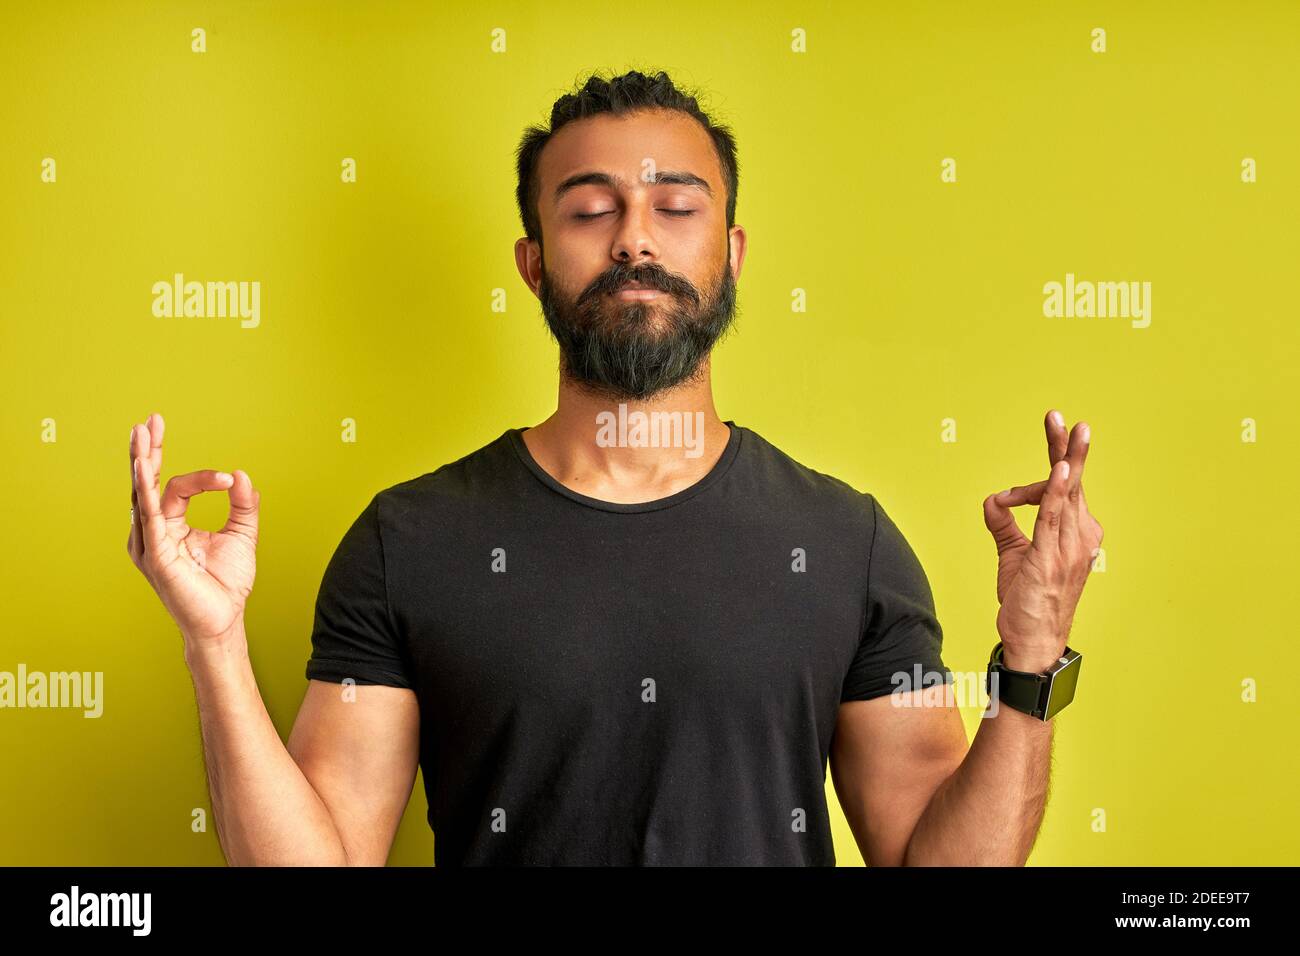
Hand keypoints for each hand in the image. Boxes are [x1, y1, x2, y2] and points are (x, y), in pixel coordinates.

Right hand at [127, 412, 259, 644]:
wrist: (225, 619)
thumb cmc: (226, 583)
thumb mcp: (241, 535)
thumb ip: (243, 505)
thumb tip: (241, 474)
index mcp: (171, 524)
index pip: (176, 486)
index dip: (203, 477)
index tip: (228, 479)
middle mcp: (154, 531)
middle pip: (147, 482)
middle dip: (148, 449)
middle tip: (149, 420)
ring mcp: (150, 543)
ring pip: (142, 494)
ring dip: (141, 462)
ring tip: (140, 434)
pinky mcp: (156, 555)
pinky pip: (149, 516)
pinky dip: (146, 490)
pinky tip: (144, 468)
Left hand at [981, 409, 1103, 671]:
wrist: (1034, 641)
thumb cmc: (1028, 602)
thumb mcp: (1012, 555)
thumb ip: (1004, 525)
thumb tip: (993, 499)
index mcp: (1076, 534)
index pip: (1066, 489)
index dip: (1050, 468)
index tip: (1028, 466)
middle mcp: (1080, 537)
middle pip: (1072, 483)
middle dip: (1068, 447)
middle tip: (1066, 418)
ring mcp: (1069, 548)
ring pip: (1066, 493)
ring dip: (1065, 458)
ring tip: (1066, 428)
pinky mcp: (1050, 558)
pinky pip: (1052, 518)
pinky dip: (1054, 492)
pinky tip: (1058, 470)